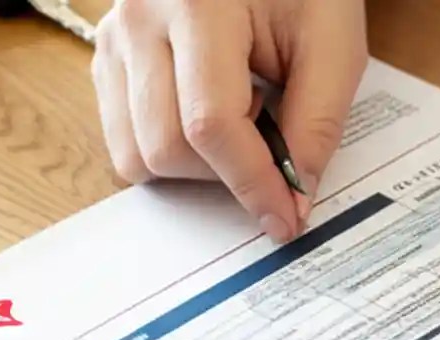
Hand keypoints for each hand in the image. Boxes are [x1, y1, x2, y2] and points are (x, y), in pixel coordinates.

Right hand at [91, 0, 366, 240]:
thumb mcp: (333, 41)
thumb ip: (319, 121)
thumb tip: (296, 196)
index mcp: (196, 3)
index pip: (210, 124)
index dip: (252, 183)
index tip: (285, 218)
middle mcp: (138, 18)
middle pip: (165, 147)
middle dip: (226, 173)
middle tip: (273, 144)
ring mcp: (114, 36)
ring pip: (135, 153)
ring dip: (196, 166)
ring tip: (241, 117)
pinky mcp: (106, 54)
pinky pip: (124, 137)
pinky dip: (170, 149)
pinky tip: (209, 111)